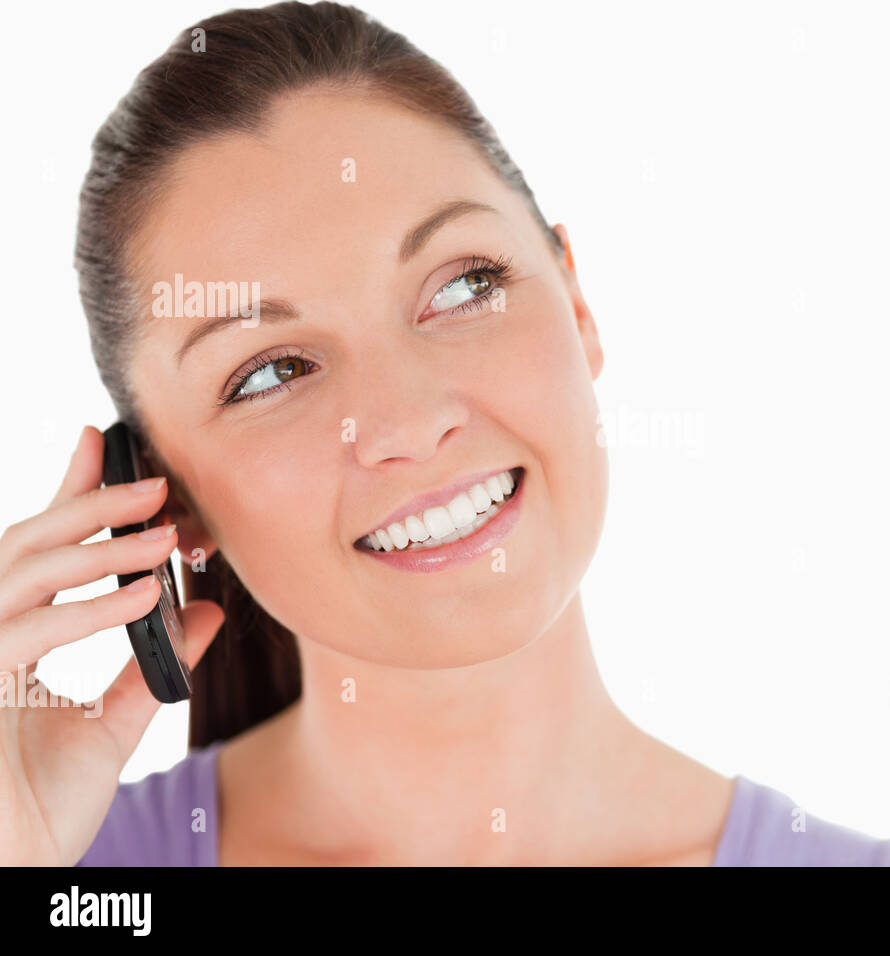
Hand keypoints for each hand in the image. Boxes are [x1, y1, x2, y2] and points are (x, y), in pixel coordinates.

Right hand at [0, 425, 223, 864]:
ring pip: (20, 575)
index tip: (104, 443)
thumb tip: (205, 611)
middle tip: (157, 483)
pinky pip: (26, 635)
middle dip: (90, 508)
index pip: (35, 551)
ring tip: (165, 536)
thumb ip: (154, 667)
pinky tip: (142, 598)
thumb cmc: (41, 806)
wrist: (13, 876)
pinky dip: (86, 611)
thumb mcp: (112, 727)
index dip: (67, 493)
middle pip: (24, 546)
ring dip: (96, 551)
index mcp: (7, 639)